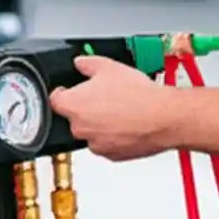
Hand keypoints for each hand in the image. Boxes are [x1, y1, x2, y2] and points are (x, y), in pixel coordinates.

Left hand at [48, 56, 177, 161]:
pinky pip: (106, 144)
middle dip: (85, 107)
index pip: (54, 100)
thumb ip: (87, 63)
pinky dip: (113, 135)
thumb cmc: (138, 95)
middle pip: (74, 116)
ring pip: (91, 131)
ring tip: (120, 109)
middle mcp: (80, 128)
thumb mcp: (108, 66)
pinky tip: (127, 122)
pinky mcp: (112, 155)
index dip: (61, 92)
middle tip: (104, 96)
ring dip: (100, 122)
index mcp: (74, 105)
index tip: (67, 89)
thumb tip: (80, 63)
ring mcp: (96, 144)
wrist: (163, 117)